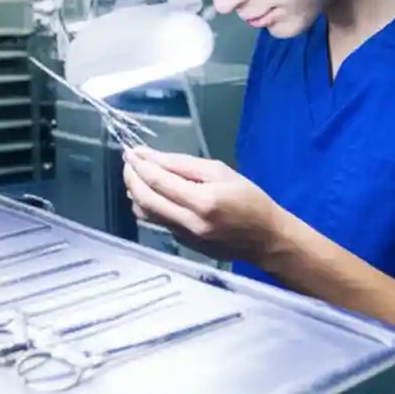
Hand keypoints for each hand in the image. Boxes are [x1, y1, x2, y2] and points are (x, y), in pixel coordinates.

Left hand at [123, 147, 288, 264]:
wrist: (266, 238)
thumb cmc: (249, 200)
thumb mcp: (220, 172)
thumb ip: (183, 165)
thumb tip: (153, 157)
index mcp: (202, 202)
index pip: (158, 182)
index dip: (140, 165)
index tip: (131, 152)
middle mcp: (189, 223)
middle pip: (144, 200)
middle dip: (132, 177)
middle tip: (129, 162)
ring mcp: (184, 237)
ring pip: (145, 214)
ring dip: (135, 192)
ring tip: (137, 174)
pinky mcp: (182, 243)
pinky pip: (157, 221)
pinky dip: (148, 204)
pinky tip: (152, 192)